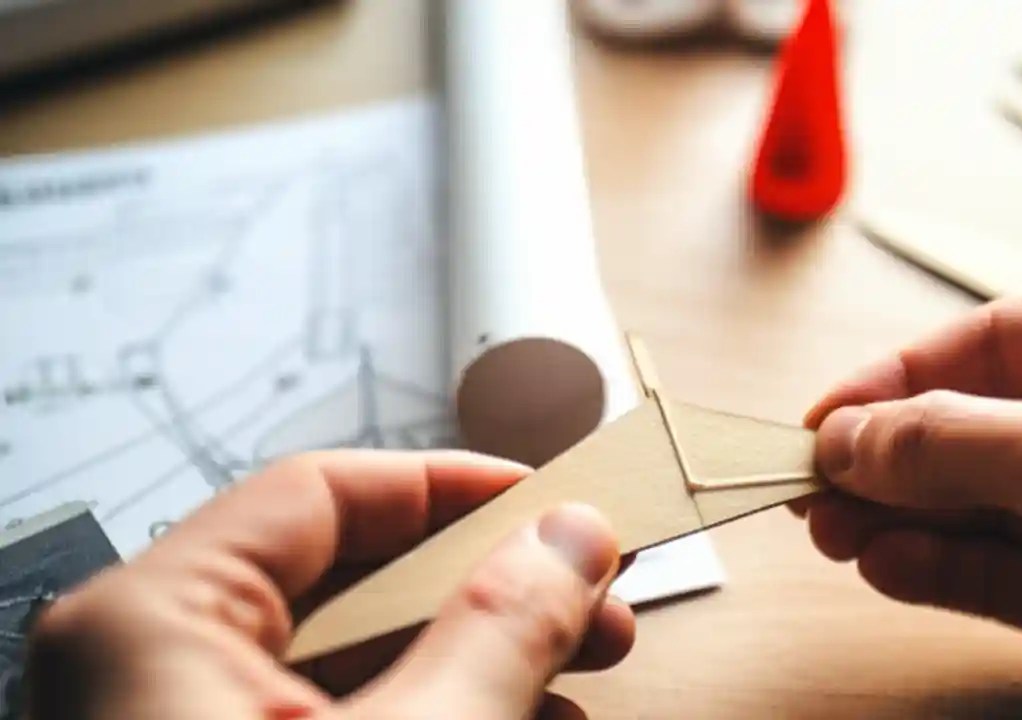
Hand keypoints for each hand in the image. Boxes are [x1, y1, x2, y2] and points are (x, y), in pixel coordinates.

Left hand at [23, 451, 634, 718]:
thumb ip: (498, 633)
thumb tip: (572, 537)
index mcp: (150, 624)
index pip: (325, 491)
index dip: (456, 487)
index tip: (555, 504)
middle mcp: (143, 667)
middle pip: (348, 578)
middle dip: (489, 592)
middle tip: (591, 602)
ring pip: (350, 661)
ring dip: (475, 661)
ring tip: (574, 678)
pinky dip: (429, 715)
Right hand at [802, 292, 1021, 719]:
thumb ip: (957, 439)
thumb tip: (848, 435)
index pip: (1002, 338)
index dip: (904, 373)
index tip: (826, 414)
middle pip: (978, 422)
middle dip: (891, 453)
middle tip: (814, 482)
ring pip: (977, 503)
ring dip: (897, 513)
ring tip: (830, 529)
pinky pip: (997, 573)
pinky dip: (934, 568)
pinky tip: (884, 565)